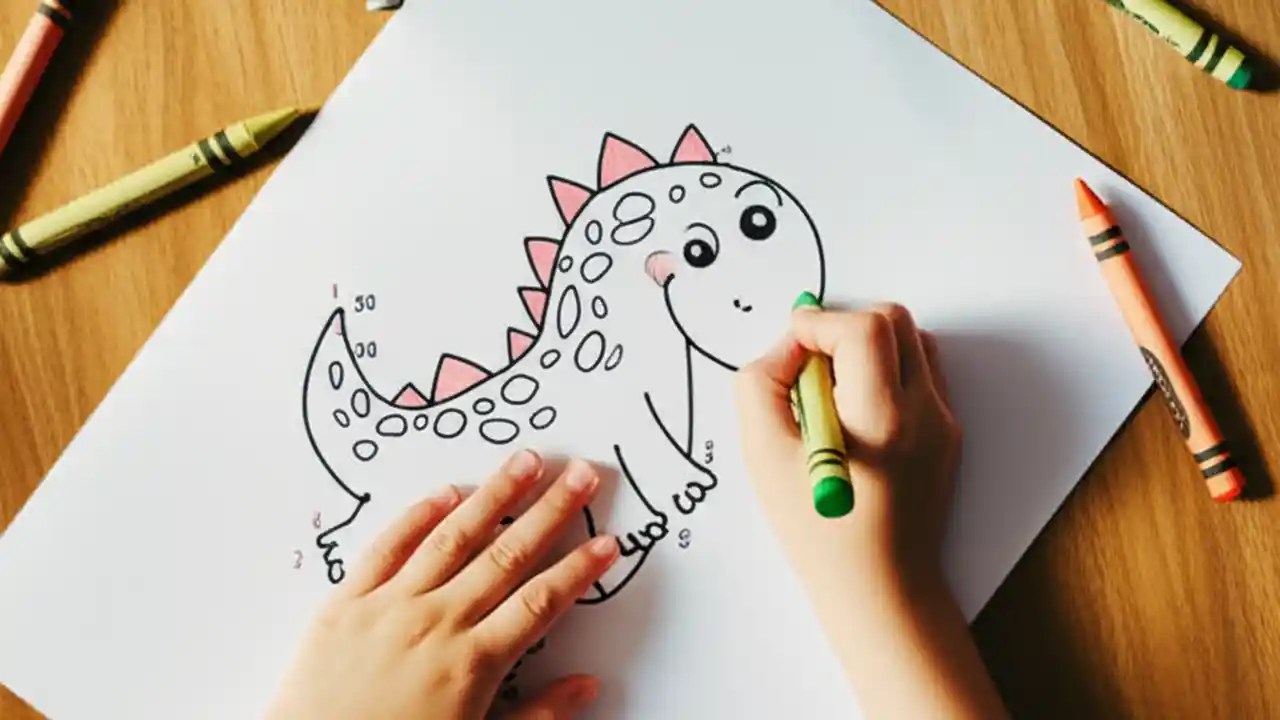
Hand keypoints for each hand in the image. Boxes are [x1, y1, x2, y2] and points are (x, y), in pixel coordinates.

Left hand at [267, 451, 619, 719]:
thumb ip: (538, 716)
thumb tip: (586, 687)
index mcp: (472, 663)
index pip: (541, 602)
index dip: (579, 569)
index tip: (606, 543)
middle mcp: (435, 624)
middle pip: (507, 555)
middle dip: (551, 511)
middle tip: (581, 474)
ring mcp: (388, 608)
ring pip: (453, 537)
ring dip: (494, 495)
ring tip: (525, 461)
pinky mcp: (344, 604)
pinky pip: (385, 548)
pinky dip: (417, 517)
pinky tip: (444, 493)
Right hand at [736, 304, 1004, 719]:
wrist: (880, 587)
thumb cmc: (818, 530)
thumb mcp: (764, 456)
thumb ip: (761, 385)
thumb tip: (788, 346)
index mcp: (881, 417)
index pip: (862, 328)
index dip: (818, 323)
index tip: (792, 347)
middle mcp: (924, 411)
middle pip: (895, 320)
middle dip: (845, 327)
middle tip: (812, 367)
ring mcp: (943, 422)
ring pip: (913, 342)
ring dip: (869, 347)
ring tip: (835, 392)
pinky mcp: (947, 434)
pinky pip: (921, 376)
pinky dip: (887, 374)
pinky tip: (857, 415)